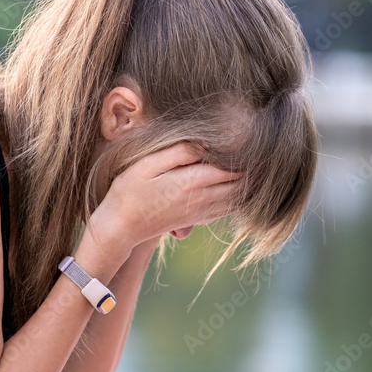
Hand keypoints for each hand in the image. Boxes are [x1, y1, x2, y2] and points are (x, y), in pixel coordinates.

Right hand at [77, 142, 240, 277]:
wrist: (120, 227)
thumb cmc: (129, 192)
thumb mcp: (148, 164)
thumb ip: (179, 153)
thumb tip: (205, 145)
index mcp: (191, 182)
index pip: (230, 169)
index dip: (242, 157)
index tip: (248, 144)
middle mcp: (200, 199)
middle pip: (238, 186)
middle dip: (248, 171)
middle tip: (251, 155)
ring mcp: (199, 212)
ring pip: (234, 201)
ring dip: (243, 186)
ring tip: (246, 169)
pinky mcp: (194, 220)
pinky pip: (223, 211)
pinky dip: (233, 200)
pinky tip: (230, 189)